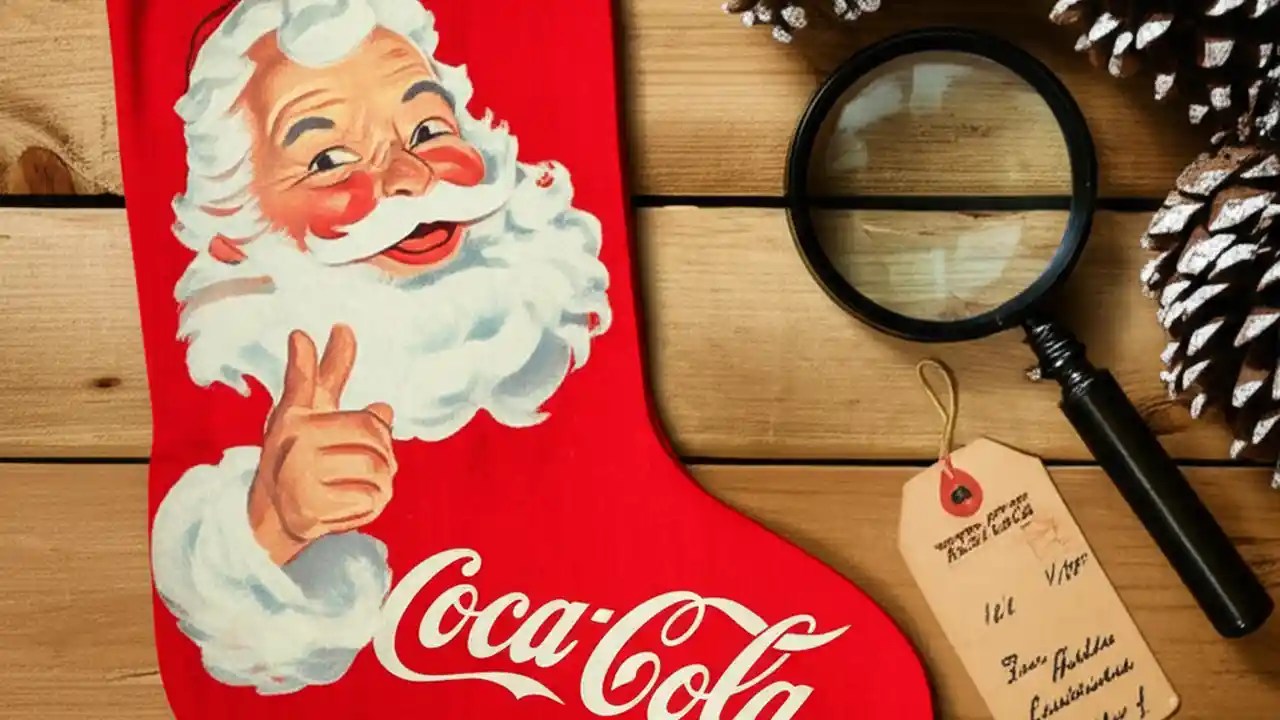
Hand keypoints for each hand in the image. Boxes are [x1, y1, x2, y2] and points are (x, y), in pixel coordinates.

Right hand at [247, 324, 396, 564]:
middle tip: (372, 464)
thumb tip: (384, 408)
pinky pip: (369, 500)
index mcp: (296, 417)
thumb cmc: (296, 462)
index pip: (312, 382)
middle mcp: (293, 441)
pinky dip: (370, 506)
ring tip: (358, 486)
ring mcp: (299, 475)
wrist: (273, 519)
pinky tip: (350, 507)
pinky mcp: (309, 508)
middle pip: (372, 432)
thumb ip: (338, 402)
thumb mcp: (308, 423)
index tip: (332, 329)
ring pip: (377, 469)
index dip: (330, 355)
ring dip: (381, 482)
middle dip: (384, 450)